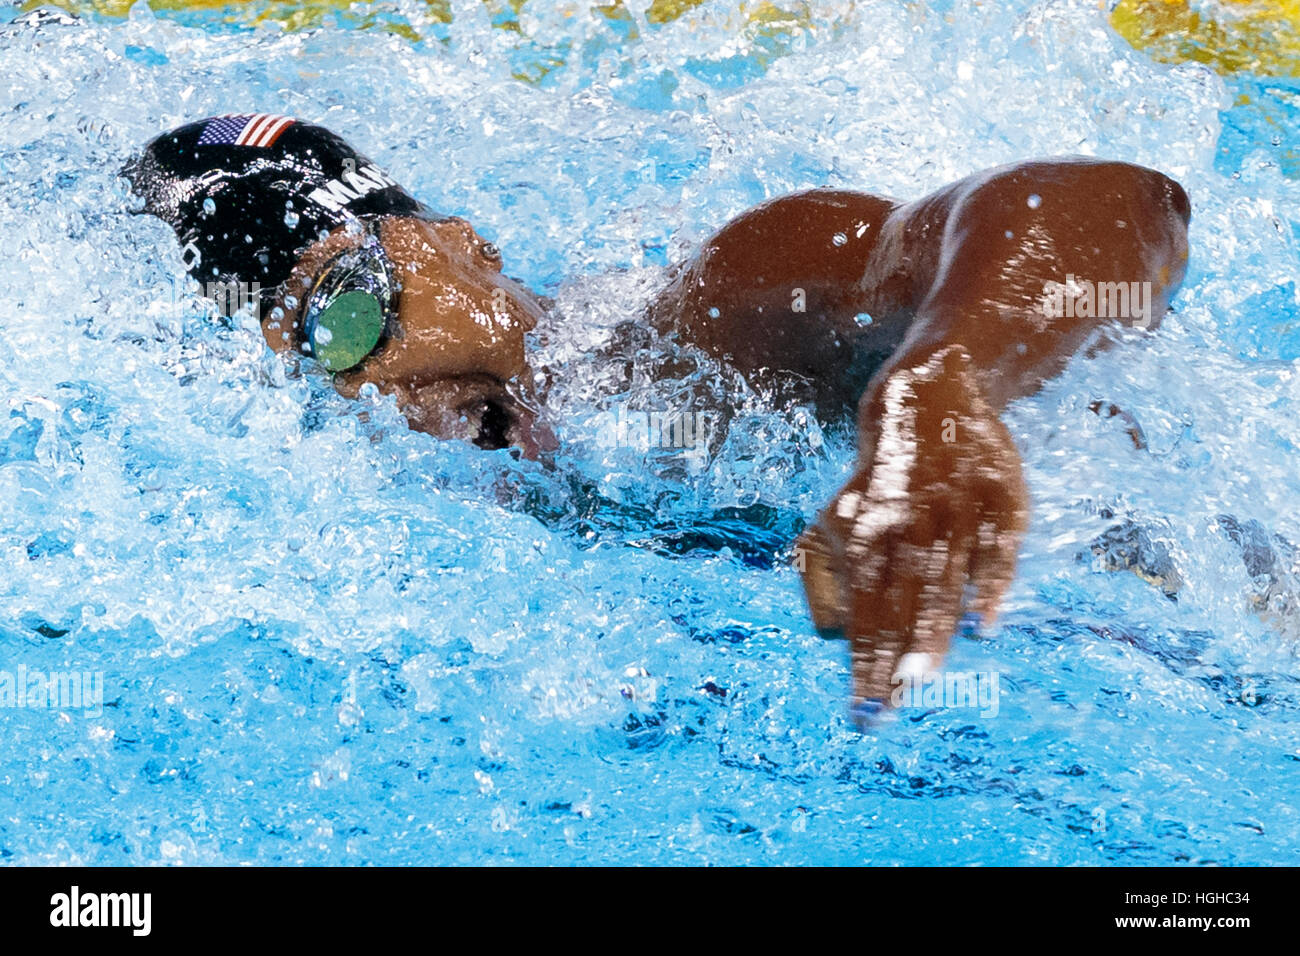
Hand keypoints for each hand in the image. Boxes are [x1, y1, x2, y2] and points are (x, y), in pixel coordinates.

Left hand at [797, 346, 1027, 721]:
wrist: (930, 396)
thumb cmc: (881, 475)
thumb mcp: (840, 513)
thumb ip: (828, 569)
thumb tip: (828, 630)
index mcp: (867, 532)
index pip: (863, 609)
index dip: (862, 658)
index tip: (861, 705)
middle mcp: (908, 523)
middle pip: (897, 602)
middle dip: (890, 659)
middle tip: (886, 709)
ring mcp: (954, 509)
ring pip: (942, 581)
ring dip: (931, 634)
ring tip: (922, 681)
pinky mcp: (998, 496)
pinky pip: (997, 548)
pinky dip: (992, 585)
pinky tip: (987, 625)